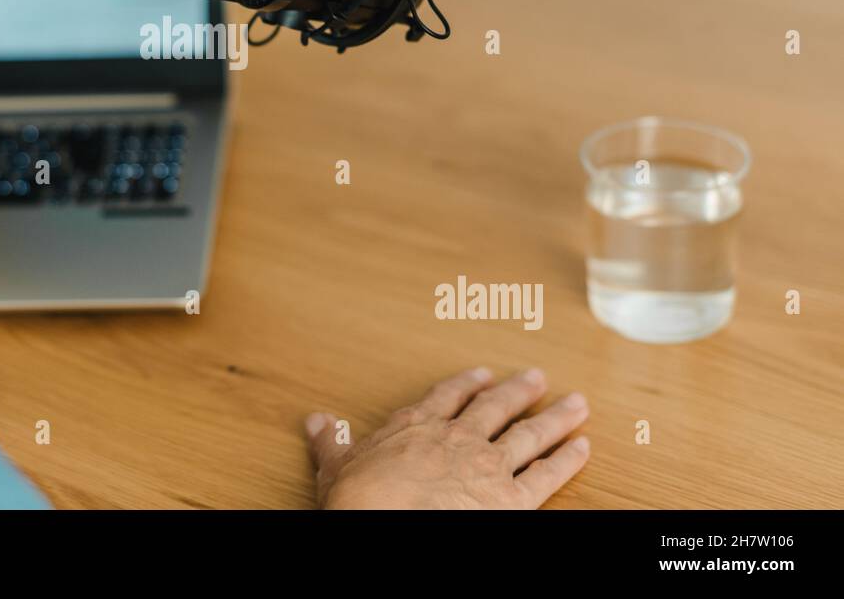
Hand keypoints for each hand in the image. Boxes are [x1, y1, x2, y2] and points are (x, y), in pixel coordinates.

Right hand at [304, 366, 589, 508]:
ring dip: (555, 418)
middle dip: (519, 392)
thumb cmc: (360, 499)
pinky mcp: (511, 499)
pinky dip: (567, 460)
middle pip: (495, 408)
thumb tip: (313, 421)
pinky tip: (582, 447)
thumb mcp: (335, 466)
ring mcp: (487, 466)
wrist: (384, 521)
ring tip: (576, 404)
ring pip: (529, 434)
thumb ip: (329, 441)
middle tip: (538, 377)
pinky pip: (546, 476)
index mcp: (417, 426)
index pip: (447, 398)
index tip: (482, 375)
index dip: (466, 386)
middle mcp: (458, 438)